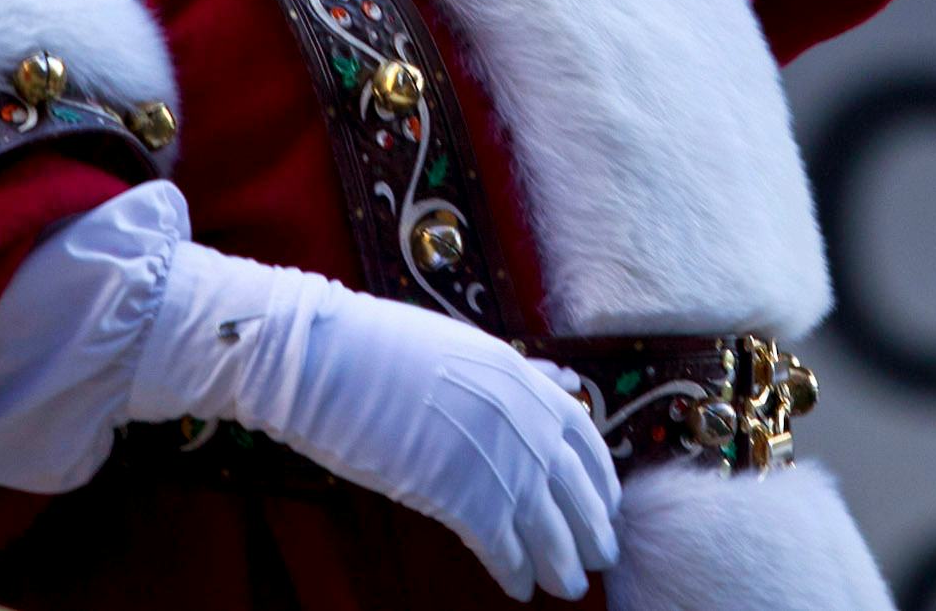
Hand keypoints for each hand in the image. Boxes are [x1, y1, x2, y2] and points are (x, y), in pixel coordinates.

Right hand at [133, 244, 619, 600]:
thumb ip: (512, 378)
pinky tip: (519, 588)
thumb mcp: (465, 348)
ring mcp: (498, 463)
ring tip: (568, 585)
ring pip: (550, 530)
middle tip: (599, 558)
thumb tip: (554, 386)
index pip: (585, 441)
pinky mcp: (462, 499)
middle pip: (577, 494)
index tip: (605, 503)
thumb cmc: (383, 348)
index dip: (600, 480)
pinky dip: (516, 572)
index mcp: (526, 382)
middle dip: (591, 531)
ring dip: (562, 564)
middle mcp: (525, 423)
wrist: (330, 361)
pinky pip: (504, 549)